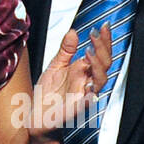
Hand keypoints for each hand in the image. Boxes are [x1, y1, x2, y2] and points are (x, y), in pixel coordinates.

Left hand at [30, 22, 112, 136]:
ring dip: (98, 65)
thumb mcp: (56, 66)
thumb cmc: (49, 94)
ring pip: (101, 80)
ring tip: (90, 52)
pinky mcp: (77, 108)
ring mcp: (84, 94)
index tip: (104, 26)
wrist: (38, 117)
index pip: (100, 53)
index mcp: (84, 71)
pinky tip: (88, 82)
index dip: (104, 40)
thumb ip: (66, 50)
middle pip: (105, 64)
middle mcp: (87, 81)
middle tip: (95, 35)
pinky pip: (88, 100)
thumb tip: (73, 31)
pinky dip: (91, 91)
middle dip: (103, 48)